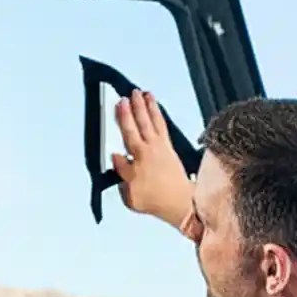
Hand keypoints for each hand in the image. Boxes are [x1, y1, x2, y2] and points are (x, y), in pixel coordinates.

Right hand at [112, 90, 193, 227]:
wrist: (180, 203)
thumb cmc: (154, 200)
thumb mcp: (130, 192)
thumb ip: (122, 172)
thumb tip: (116, 158)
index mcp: (139, 157)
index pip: (128, 132)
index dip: (123, 117)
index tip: (119, 103)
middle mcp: (151, 149)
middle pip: (141, 122)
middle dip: (135, 106)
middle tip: (130, 92)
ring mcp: (162, 147)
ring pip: (153, 121)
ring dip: (148, 107)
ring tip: (144, 94)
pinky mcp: (169, 149)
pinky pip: (162, 127)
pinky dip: (158, 116)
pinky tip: (155, 109)